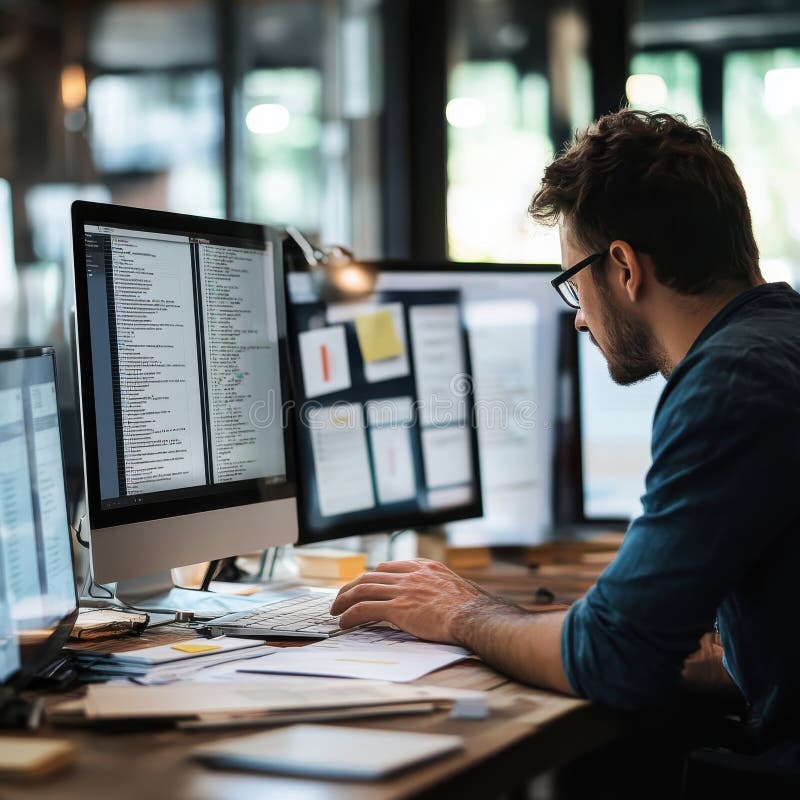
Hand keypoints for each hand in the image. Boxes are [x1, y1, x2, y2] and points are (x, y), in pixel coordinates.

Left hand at [330, 558, 491, 642]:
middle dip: (352, 586)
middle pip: (371, 575)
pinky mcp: (398, 608)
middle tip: (341, 597)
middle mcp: (411, 574)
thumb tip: (439, 602)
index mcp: (425, 567)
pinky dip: (350, 615)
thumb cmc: (472, 608)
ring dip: (345, 599)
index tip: (364, 583)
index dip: (373, 576)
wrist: (474, 616)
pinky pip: (365, 608)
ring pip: (363, 589)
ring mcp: (403, 590)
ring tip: (335, 610)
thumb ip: (440, 589)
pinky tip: (344, 622)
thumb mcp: (456, 588)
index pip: (389, 566)